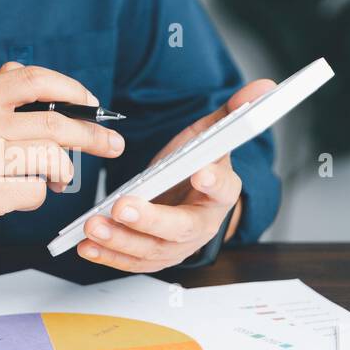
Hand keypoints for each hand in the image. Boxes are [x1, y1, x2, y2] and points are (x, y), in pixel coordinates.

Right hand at [0, 62, 125, 250]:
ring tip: (55, 179)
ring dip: (62, 172)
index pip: (33, 80)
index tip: (93, 104)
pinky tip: (19, 196)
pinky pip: (35, 191)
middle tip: (111, 144)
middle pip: (54, 123)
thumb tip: (49, 85)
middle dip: (92, 135)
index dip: (72, 89)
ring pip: (50, 159)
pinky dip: (38, 195)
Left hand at [76, 79, 275, 271]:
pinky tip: (87, 246)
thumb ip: (232, 113)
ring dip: (120, 240)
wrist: (188, 198)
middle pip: (180, 227)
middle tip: (122, 207)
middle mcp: (202, 224)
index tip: (201, 173)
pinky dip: (109, 256)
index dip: (215, 182)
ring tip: (93, 226)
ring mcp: (177, 245)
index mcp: (222, 192)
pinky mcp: (154, 257)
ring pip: (151, 250)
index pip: (224, 189)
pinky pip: (132, 261)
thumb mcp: (211, 136)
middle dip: (150, 219)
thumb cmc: (198, 166)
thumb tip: (262, 87)